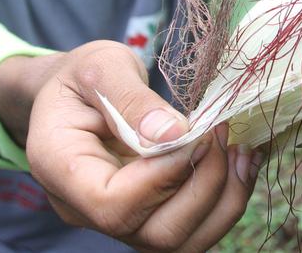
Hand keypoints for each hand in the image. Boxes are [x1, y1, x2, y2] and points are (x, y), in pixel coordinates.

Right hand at [1, 41, 260, 251]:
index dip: (163, 177)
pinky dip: (226, 200)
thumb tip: (175, 134)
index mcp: (62, 170)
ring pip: (181, 242)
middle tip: (218, 133)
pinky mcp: (150, 217)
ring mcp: (121, 220)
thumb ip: (131, 98)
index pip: (113, 205)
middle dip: (203, 187)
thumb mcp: (101, 67)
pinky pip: (194, 229)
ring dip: (224, 198)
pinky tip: (239, 160)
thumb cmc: (83, 77)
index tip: (194, 132)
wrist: (78, 94)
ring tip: (239, 148)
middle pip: (154, 234)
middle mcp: (87, 209)